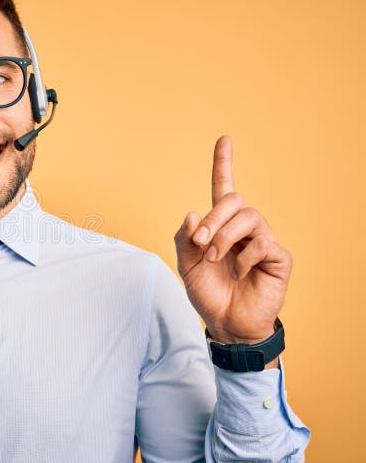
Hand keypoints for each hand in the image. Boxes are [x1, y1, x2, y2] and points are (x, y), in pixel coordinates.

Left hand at [174, 136, 291, 347]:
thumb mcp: (186, 265)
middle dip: (214, 219)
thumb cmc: (209, 292)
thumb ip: (184, 239)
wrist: (226, 323)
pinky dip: (243, 258)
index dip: (224, 163)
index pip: (223, 187)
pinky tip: (239, 273)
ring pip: (249, 217)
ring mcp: (263, 240)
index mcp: (220, 225)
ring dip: (225, 236)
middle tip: (201, 244)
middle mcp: (243, 228)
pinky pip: (262, 243)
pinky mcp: (277, 257)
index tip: (224, 139)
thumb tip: (192, 213)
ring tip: (214, 258)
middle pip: (235, 200)